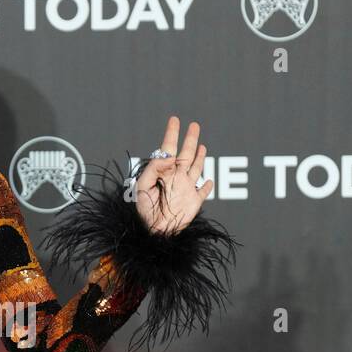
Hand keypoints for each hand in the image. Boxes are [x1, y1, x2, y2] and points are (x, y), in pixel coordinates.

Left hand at [134, 115, 213, 234]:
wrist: (152, 232)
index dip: (172, 133)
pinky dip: (208, 186)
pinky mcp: (194, 202)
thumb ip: (154, 168)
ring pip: (196, 168)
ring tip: (202, 145)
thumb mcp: (142, 186)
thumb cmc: (143, 210)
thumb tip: (169, 155)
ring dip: (200, 157)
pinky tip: (209, 181)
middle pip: (186, 153)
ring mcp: (186, 189)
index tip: (174, 120)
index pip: (168, 148)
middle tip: (194, 125)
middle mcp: (176, 177)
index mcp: (163, 172)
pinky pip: (203, 192)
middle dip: (190, 139)